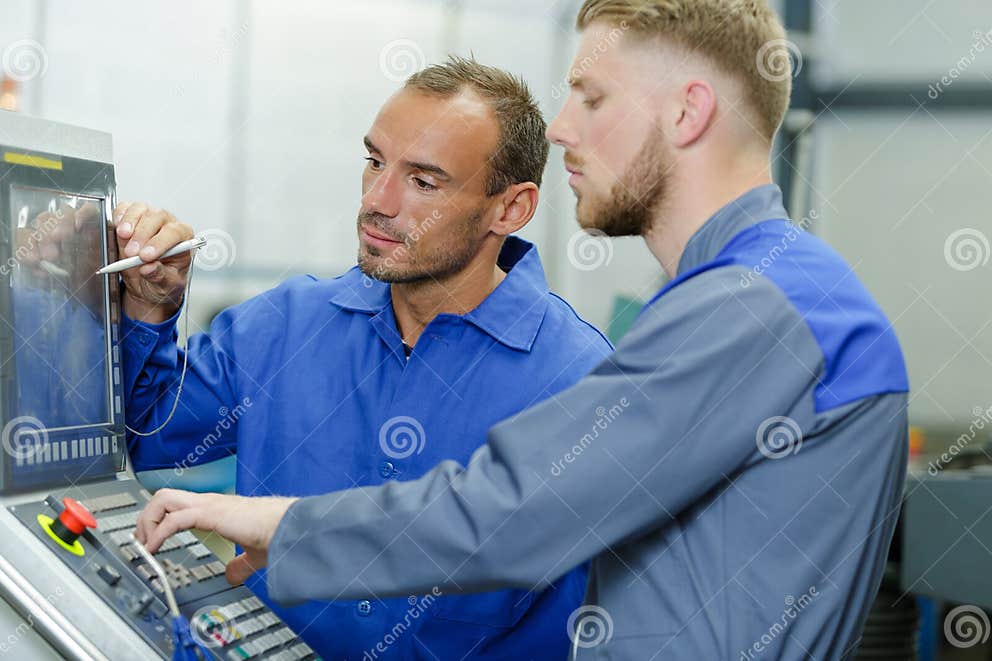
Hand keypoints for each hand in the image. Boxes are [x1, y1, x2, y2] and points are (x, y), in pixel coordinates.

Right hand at [113, 202, 194, 323]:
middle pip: (157, 218)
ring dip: (130, 223)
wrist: (148, 283)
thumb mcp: (165, 286)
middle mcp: (168, 224)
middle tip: (131, 253)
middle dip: (142, 235)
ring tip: (123, 237)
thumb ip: (159, 277)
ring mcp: (150, 218)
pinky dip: (119, 215)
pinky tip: (118, 226)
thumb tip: (149, 268)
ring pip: (141, 210)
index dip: (159, 243)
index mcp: (184, 239)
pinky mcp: (133, 217)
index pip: (175, 233)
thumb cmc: (163, 280)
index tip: (145, 256)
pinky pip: (126, 208)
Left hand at [135, 488, 297, 584]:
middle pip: (162, 496)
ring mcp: (208, 505)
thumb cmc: (275, 534)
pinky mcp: (210, 513)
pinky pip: (173, 520)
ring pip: (162, 500)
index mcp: (216, 508)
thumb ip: (239, 563)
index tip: (150, 540)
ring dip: (147, 522)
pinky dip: (157, 535)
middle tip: (140, 542)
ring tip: (146, 545)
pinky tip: (154, 550)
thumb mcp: (251, 554)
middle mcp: (208, 502)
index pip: (176, 503)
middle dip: (145, 518)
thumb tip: (232, 574)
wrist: (286, 526)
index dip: (158, 519)